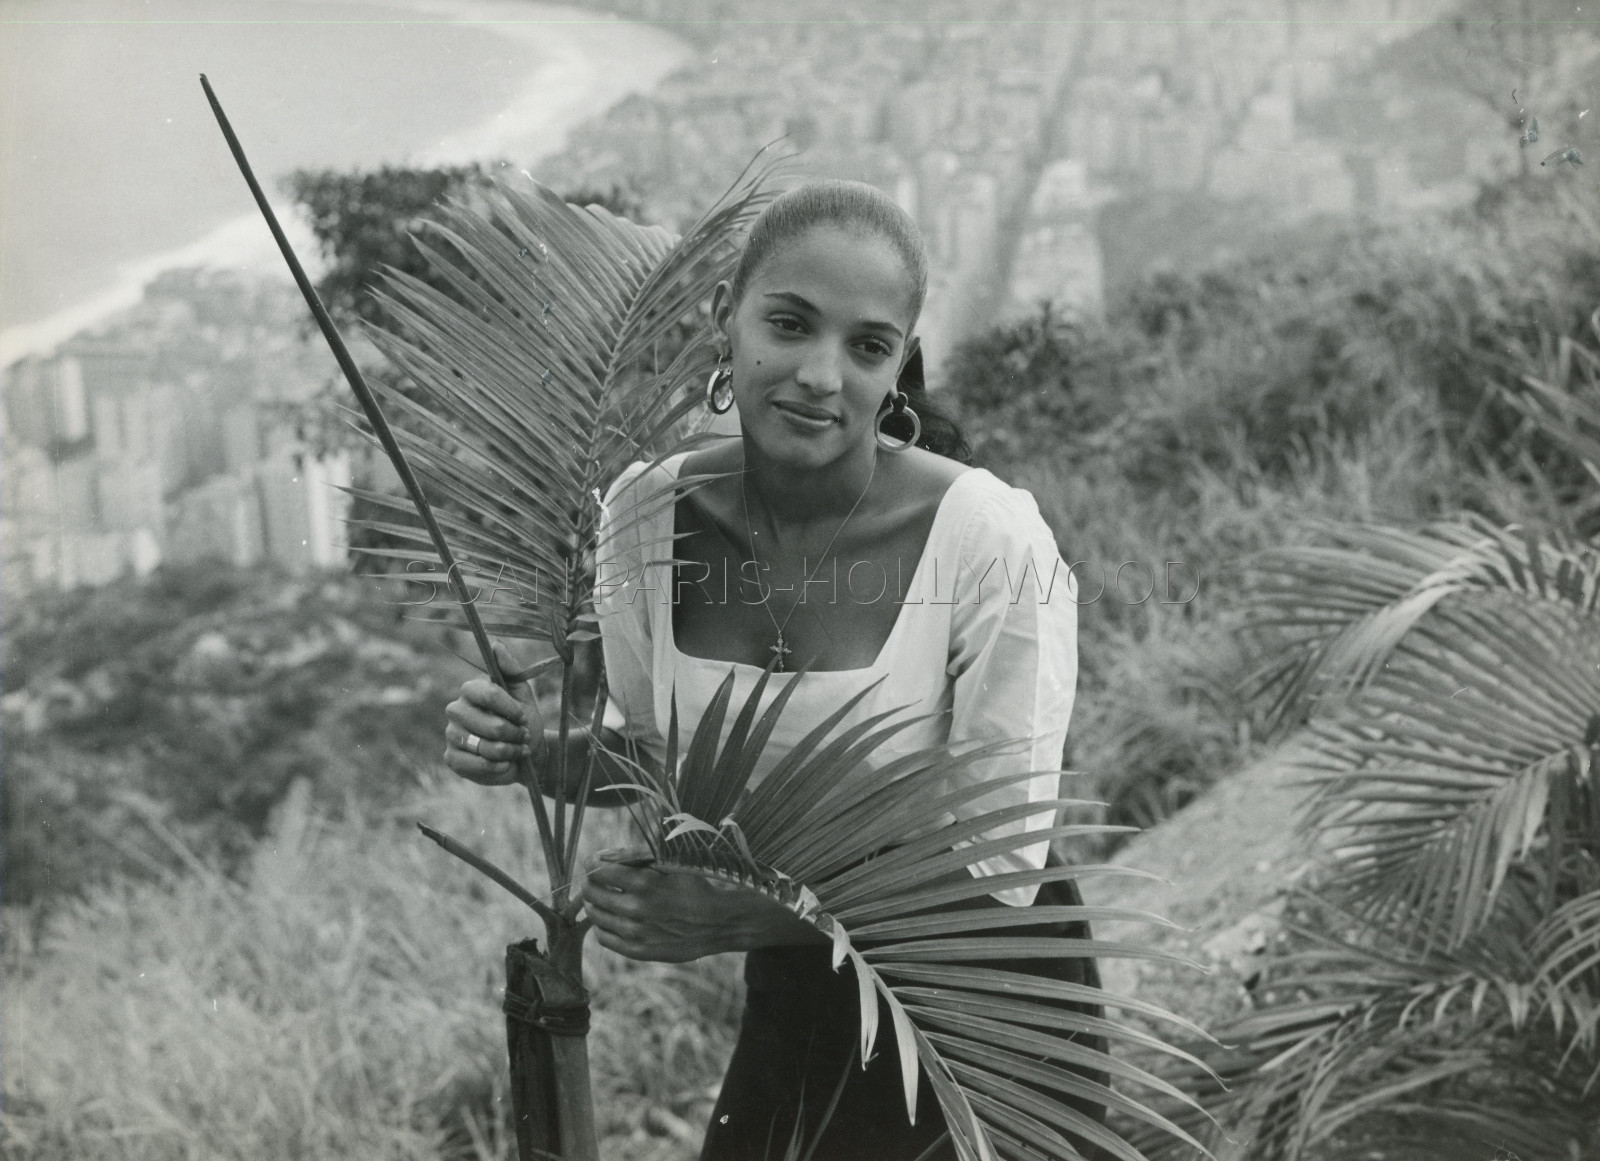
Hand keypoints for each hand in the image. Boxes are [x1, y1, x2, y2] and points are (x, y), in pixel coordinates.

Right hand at [444, 642, 538, 785]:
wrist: (525, 754)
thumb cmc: (523, 721)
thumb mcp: (522, 693)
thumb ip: (511, 669)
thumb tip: (496, 645)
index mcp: (471, 690)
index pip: (489, 694)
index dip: (511, 709)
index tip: (523, 717)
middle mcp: (455, 710)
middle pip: (492, 725)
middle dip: (515, 734)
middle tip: (523, 736)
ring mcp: (451, 735)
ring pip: (486, 747)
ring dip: (510, 751)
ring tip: (517, 750)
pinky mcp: (452, 759)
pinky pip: (478, 765)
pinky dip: (499, 767)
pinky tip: (505, 764)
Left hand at [581, 848, 823, 962]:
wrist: (719, 921)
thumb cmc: (695, 885)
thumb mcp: (669, 863)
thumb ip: (632, 857)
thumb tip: (600, 856)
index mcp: (644, 883)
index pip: (598, 872)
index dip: (593, 865)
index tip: (595, 863)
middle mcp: (637, 909)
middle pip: (592, 894)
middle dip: (590, 884)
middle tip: (596, 880)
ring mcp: (637, 934)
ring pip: (596, 917)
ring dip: (593, 905)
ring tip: (601, 898)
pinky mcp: (640, 952)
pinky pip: (605, 939)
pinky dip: (601, 927)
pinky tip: (609, 919)